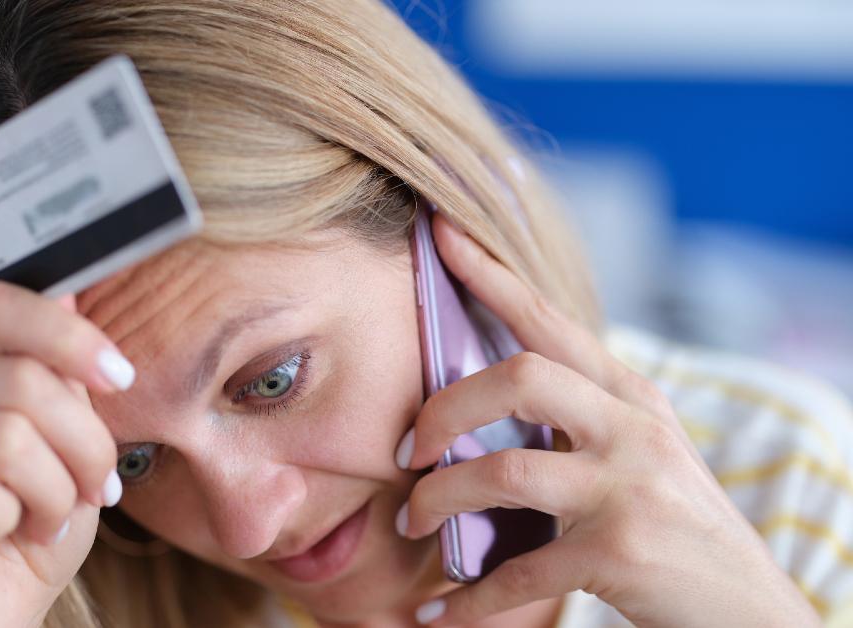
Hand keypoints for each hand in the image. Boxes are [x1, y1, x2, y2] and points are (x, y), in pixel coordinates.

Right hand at [0, 281, 132, 627]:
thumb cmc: (31, 521)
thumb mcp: (68, 440)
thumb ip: (63, 372)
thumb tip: (69, 287)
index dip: (66, 335)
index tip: (119, 377)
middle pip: (20, 382)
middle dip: (84, 444)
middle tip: (95, 487)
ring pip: (4, 439)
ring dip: (53, 490)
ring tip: (49, 516)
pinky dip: (10, 518)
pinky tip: (7, 532)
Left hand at [394, 213, 820, 626]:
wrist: (750, 610)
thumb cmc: (674, 525)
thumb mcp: (639, 452)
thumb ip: (577, 417)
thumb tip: (475, 404)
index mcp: (630, 396)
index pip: (549, 319)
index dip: (489, 274)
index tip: (438, 232)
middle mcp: (633, 429)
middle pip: (518, 379)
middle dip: (445, 408)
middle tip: (409, 448)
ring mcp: (628, 490)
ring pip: (505, 471)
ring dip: (439, 499)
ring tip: (413, 520)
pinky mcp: (619, 554)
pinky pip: (519, 571)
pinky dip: (469, 598)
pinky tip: (438, 612)